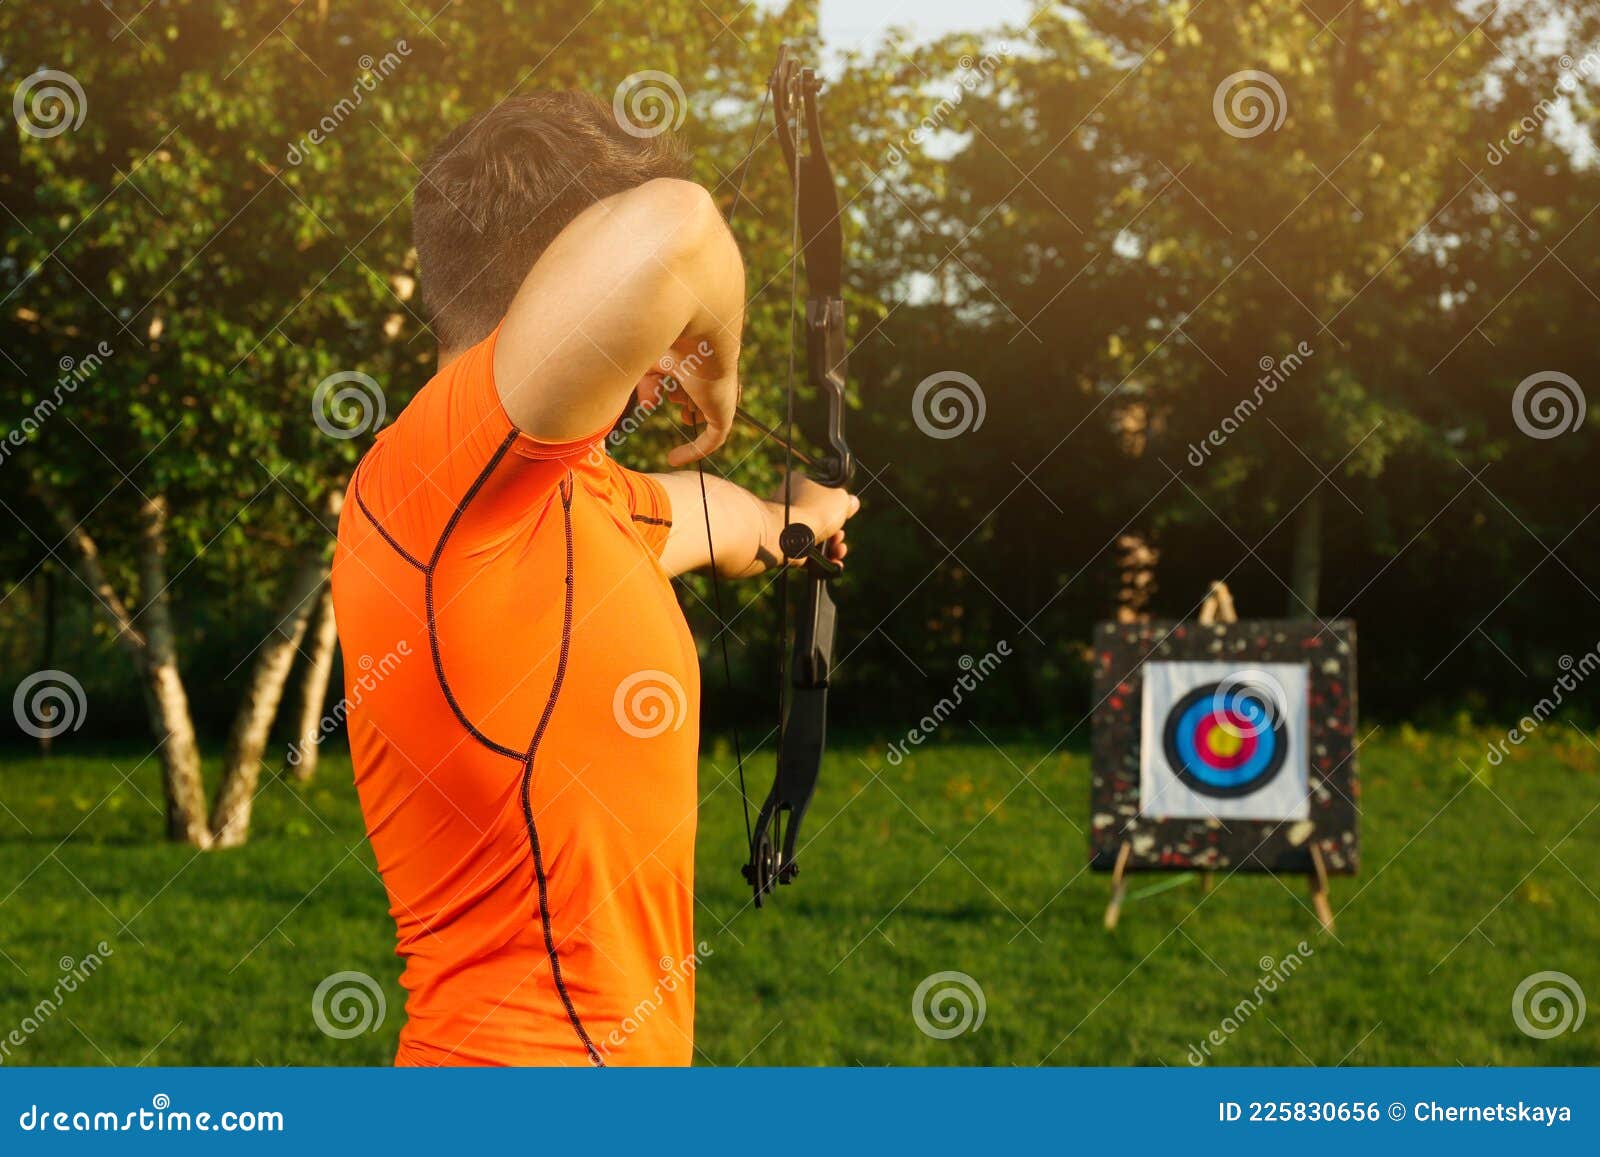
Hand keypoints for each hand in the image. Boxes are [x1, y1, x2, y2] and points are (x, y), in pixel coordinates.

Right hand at [635, 337, 739, 467]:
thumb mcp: (651, 363)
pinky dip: (693, 452)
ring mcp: (722, 398)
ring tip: (679, 391)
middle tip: (672, 389)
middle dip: (682, 396)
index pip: (694, 383)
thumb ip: (647, 384)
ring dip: (688, 408)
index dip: (678, 391)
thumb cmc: (674, 339)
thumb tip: (647, 406)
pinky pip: (712, 441)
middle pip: (698, 399)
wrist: (699, 336)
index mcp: (704, 362)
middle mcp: (716, 380)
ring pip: (704, 415)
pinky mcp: (724, 414)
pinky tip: (673, 460)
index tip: (665, 394)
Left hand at [770, 471, 859, 568]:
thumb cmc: (814, 511)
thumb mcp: (840, 499)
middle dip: (837, 532)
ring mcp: (787, 525)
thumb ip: (848, 501)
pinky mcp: (786, 545)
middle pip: (821, 519)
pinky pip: (808, 553)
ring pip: (816, 538)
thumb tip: (852, 503)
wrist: (789, 535)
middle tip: (840, 537)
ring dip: (833, 548)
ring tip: (839, 552)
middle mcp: (790, 503)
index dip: (836, 507)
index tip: (844, 515)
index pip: (822, 493)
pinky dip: (822, 560)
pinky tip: (834, 564)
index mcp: (800, 483)